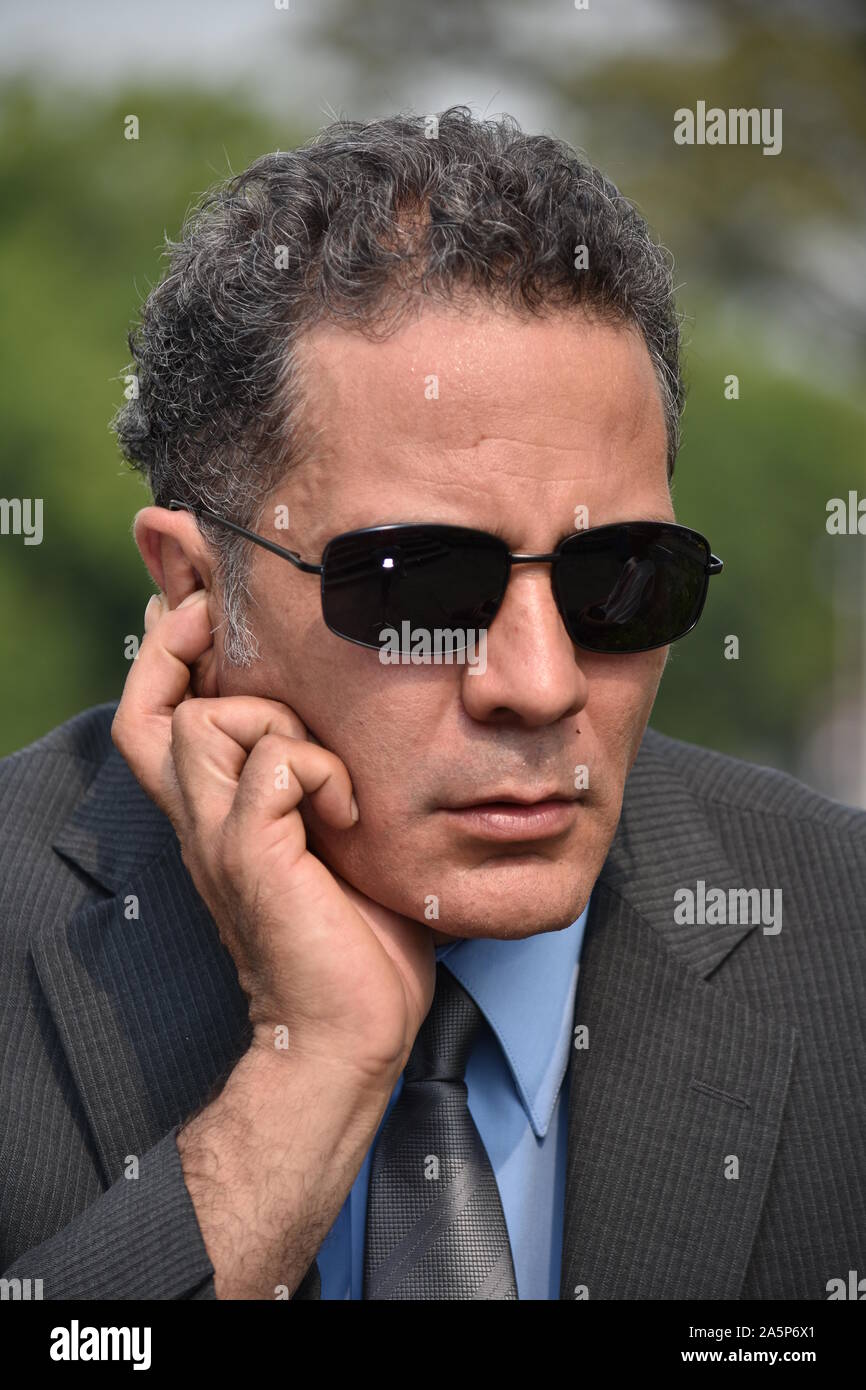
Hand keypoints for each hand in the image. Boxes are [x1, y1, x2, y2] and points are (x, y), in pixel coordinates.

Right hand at [111, 589, 434, 1084]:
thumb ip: (326, 782)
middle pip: (154, 710)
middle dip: (189, 653)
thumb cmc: (357, 941)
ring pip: (207, 722)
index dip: (165, 658)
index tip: (200, 611)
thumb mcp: (337, 840)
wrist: (348, 1035)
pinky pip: (276, 765)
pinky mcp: (254, 856)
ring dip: (274, 721)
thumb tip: (367, 729)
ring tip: (321, 765)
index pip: (154, 720)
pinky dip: (321, 770)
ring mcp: (221, 839)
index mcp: (216, 816)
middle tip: (232, 640)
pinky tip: (348, 809)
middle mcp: (201, 822)